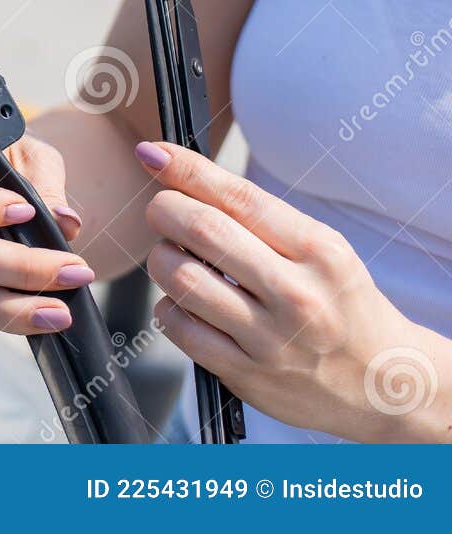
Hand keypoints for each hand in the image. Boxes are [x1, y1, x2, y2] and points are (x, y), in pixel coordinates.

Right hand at [0, 136, 94, 334]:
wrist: (16, 178)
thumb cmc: (14, 159)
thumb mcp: (31, 155)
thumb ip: (46, 183)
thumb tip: (64, 221)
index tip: (26, 210)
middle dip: (20, 267)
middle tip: (74, 270)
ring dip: (15, 307)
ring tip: (61, 313)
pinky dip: (15, 317)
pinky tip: (49, 318)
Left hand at [137, 139, 451, 441]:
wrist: (384, 383)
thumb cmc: (339, 302)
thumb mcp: (321, 251)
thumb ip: (258, 217)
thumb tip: (181, 174)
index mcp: (320, 251)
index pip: (240, 198)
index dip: (186, 170)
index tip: (152, 153)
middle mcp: (298, 294)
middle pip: (203, 231)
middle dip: (165, 210)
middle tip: (161, 210)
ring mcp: (272, 339)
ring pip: (182, 278)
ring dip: (162, 259)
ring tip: (176, 258)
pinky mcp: (248, 375)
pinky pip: (179, 327)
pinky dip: (168, 306)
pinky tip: (185, 302)